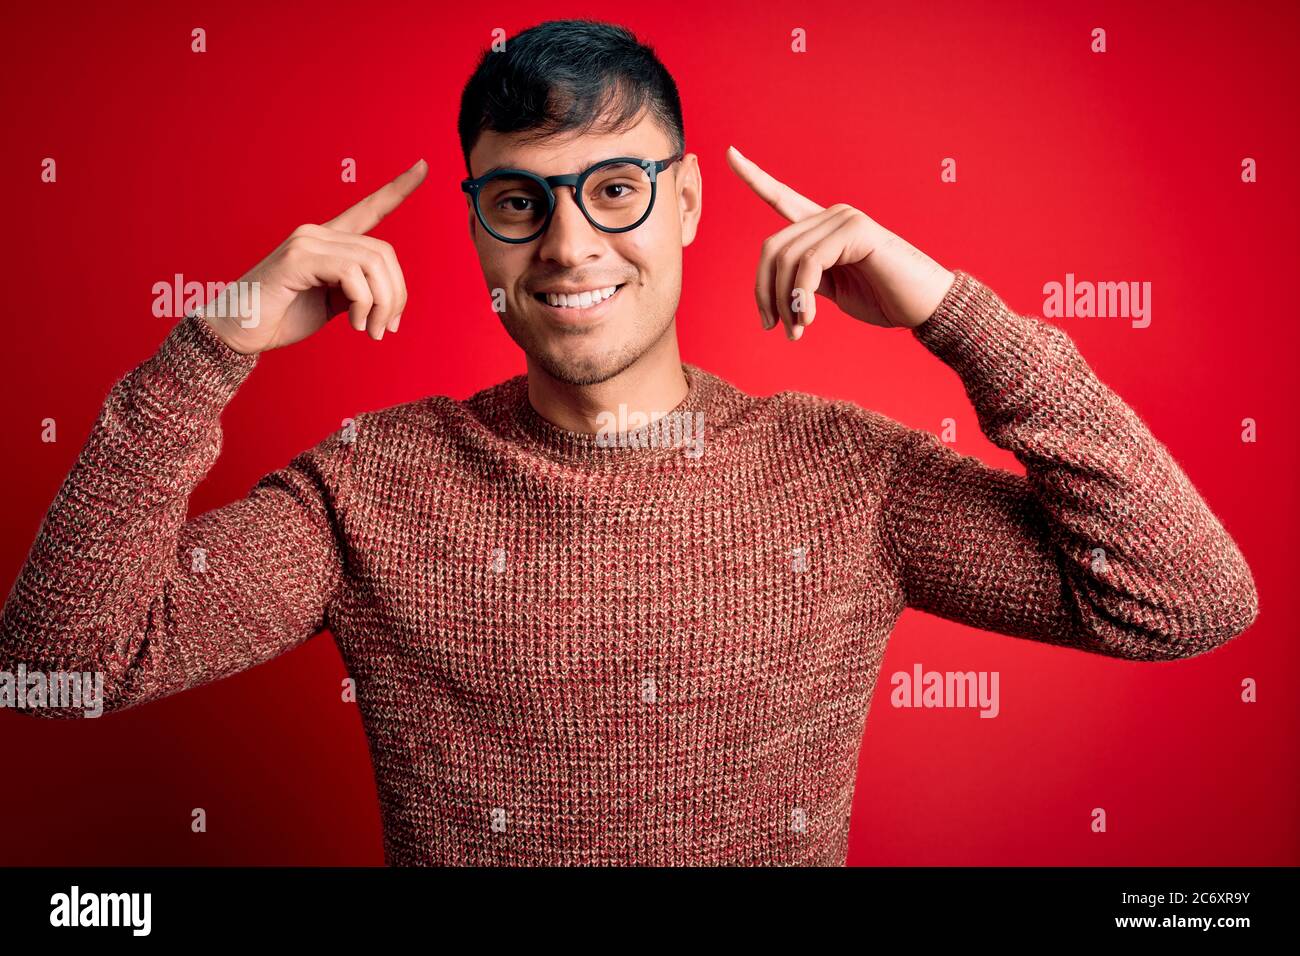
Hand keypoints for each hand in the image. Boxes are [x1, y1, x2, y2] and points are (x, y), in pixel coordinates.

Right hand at [203, 158, 427, 354]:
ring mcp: (306, 242)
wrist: (239, 331)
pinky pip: (352, 273)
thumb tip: (389, 303)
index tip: (424, 167)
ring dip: (382, 303)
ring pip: (373, 262)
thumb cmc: (282, 316)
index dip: (397, 189)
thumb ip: (358, 292)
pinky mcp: (298, 258)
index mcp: (327, 241)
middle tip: (385, 328)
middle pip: (383, 252)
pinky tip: (353, 324)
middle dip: (396, 294)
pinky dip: (363, 303)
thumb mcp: (331, 303)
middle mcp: (317, 233)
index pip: (368, 208)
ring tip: (369, 330)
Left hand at [726, 145, 955, 338]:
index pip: (781, 198)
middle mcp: (832, 214)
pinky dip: (802, 296)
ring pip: (786, 258)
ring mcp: (844, 219)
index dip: (755, 177)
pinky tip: (811, 317)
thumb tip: (778, 286)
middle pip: (771, 246)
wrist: (925, 306)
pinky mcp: (856, 231)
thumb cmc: (884, 298)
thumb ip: (804, 278)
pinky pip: (809, 263)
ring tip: (797, 330)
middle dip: (765, 292)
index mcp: (823, 227)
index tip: (729, 154)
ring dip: (785, 302)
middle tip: (774, 327)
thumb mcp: (832, 289)